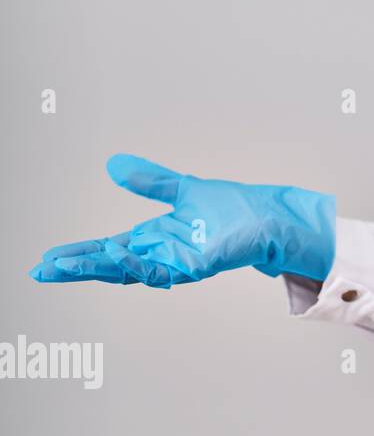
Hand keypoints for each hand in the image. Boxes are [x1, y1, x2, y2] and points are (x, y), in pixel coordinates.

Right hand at [29, 154, 335, 287]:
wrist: (269, 216)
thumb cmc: (233, 209)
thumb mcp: (181, 189)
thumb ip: (149, 181)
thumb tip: (113, 164)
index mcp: (155, 238)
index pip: (108, 250)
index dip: (79, 255)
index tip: (47, 260)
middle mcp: (163, 254)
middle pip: (111, 265)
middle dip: (77, 268)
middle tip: (42, 270)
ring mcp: (179, 263)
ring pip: (129, 271)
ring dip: (97, 268)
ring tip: (66, 265)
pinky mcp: (197, 265)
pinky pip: (161, 269)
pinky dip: (136, 263)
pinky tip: (114, 254)